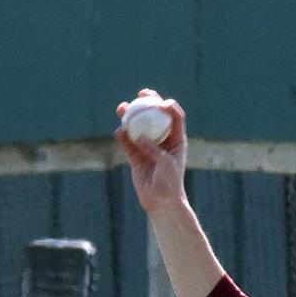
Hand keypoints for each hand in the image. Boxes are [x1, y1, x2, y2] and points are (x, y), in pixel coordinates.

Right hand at [115, 88, 188, 214]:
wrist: (161, 202)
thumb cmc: (170, 183)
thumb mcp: (165, 164)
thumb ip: (152, 148)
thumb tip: (138, 135)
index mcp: (176, 140)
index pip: (175, 117)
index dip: (169, 106)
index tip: (160, 101)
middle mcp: (162, 141)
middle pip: (155, 116)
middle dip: (148, 102)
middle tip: (141, 95)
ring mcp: (148, 147)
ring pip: (138, 127)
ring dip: (130, 116)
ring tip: (122, 108)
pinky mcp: (136, 157)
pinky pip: (128, 142)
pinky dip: (123, 136)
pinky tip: (119, 131)